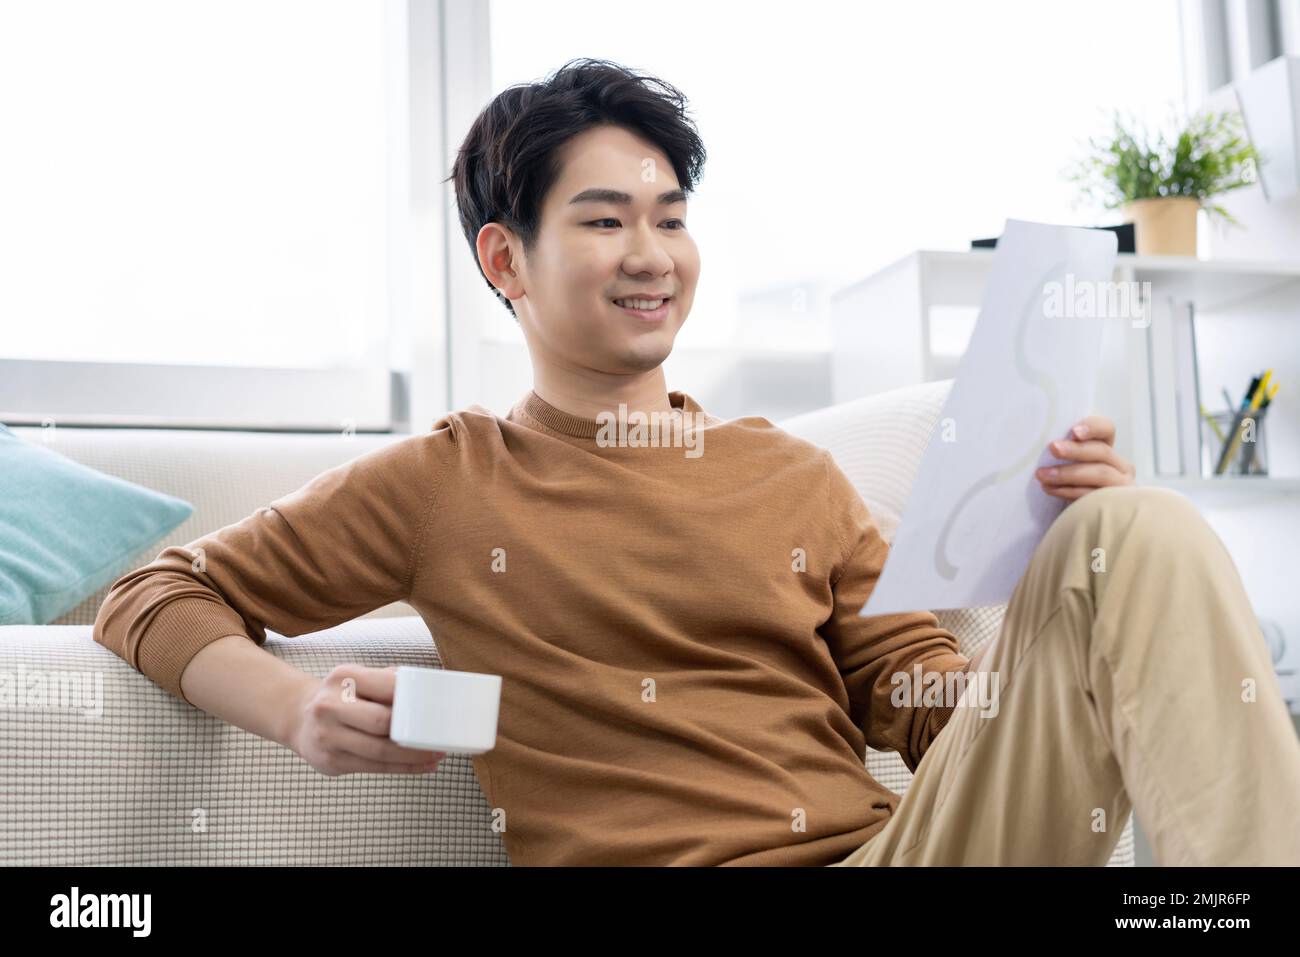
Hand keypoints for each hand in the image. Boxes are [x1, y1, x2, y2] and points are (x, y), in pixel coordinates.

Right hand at [287, 664, 446, 776]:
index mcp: (344, 677)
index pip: (387, 687)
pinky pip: (375, 768)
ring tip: (437, 754)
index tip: (438, 709)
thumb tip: (431, 687)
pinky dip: (403, 768)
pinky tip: (423, 765)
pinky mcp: (331, 762)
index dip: (414, 700)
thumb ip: (390, 680)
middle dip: (416, 733)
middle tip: (441, 736)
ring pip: (380, 751)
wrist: (299, 717)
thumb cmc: (343, 696)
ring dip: (414, 756)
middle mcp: (330, 706)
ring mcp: (328, 736)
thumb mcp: (360, 678)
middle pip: (383, 722)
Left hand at [1035, 415, 1135, 500]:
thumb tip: (1048, 444)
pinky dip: (1069, 491)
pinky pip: (1093, 494)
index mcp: (1109, 450)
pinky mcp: (1116, 503)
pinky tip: (1050, 489)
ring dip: (1068, 473)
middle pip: (1102, 451)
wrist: (1082, 518)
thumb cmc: (1070, 487)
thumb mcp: (1071, 466)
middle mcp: (1121, 466)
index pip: (1106, 429)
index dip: (1093, 426)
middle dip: (1076, 450)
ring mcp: (1122, 486)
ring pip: (1100, 473)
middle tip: (1053, 448)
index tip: (1074, 431)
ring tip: (1043, 475)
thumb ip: (1067, 452)